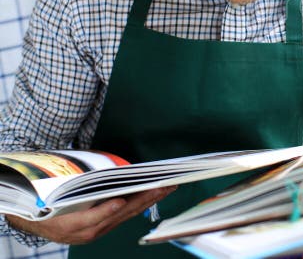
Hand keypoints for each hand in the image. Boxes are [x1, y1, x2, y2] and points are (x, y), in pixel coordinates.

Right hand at [5, 186, 175, 244]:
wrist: (34, 221)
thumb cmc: (45, 202)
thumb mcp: (54, 194)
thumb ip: (76, 187)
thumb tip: (101, 171)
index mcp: (69, 224)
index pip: (91, 218)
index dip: (106, 210)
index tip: (120, 201)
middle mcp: (85, 231)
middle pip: (118, 215)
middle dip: (143, 200)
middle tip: (163, 186)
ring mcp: (95, 232)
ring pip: (126, 216)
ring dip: (148, 201)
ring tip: (166, 188)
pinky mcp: (101, 230)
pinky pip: (124, 217)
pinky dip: (139, 205)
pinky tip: (153, 195)